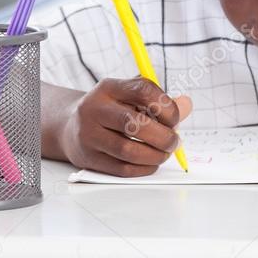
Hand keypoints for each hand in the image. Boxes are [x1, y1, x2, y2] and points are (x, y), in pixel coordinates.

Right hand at [59, 77, 192, 176]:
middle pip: (134, 123)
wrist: (70, 126)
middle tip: (174, 141)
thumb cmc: (111, 110)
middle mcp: (95, 108)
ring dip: (155, 155)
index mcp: (109, 88)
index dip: (166, 106)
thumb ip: (160, 100)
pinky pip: (121, 168)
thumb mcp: (130, 97)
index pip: (143, 90)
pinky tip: (151, 163)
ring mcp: (88, 134)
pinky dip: (143, 168)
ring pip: (127, 150)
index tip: (176, 118)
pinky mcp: (87, 158)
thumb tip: (187, 104)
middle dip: (163, 136)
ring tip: (165, 153)